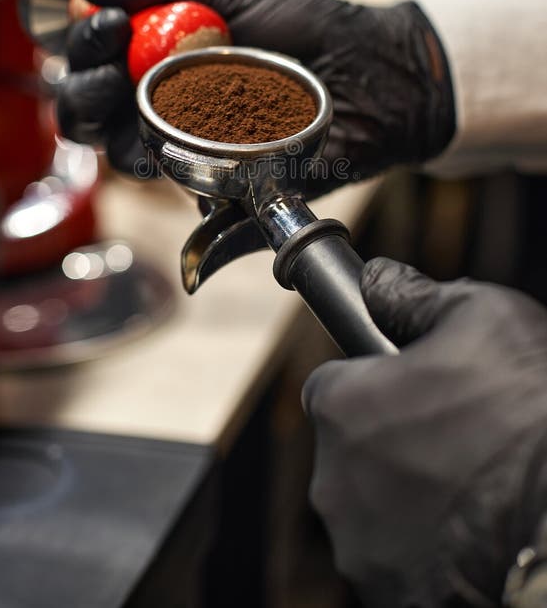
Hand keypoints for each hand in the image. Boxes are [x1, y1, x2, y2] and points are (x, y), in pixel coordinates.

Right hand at [57, 0, 454, 186]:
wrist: (369, 72)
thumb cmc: (305, 27)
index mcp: (161, 57)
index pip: (97, 60)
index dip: (85, 43)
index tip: (109, 20)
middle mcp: (164, 104)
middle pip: (91, 109)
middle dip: (83, 82)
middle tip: (109, 53)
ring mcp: (187, 143)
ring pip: (115, 147)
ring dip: (101, 117)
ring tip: (122, 86)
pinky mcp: (215, 176)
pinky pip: (164, 175)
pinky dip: (148, 154)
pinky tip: (157, 130)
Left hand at [303, 259, 546, 606]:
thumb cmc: (531, 405)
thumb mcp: (482, 315)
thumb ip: (413, 295)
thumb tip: (377, 281)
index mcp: (342, 408)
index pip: (330, 388)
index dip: (371, 384)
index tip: (407, 389)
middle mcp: (334, 482)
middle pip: (347, 452)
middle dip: (385, 442)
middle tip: (450, 437)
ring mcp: (363, 549)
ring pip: (370, 510)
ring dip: (402, 498)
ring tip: (469, 486)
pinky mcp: (397, 598)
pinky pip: (399, 562)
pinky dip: (425, 550)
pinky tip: (473, 532)